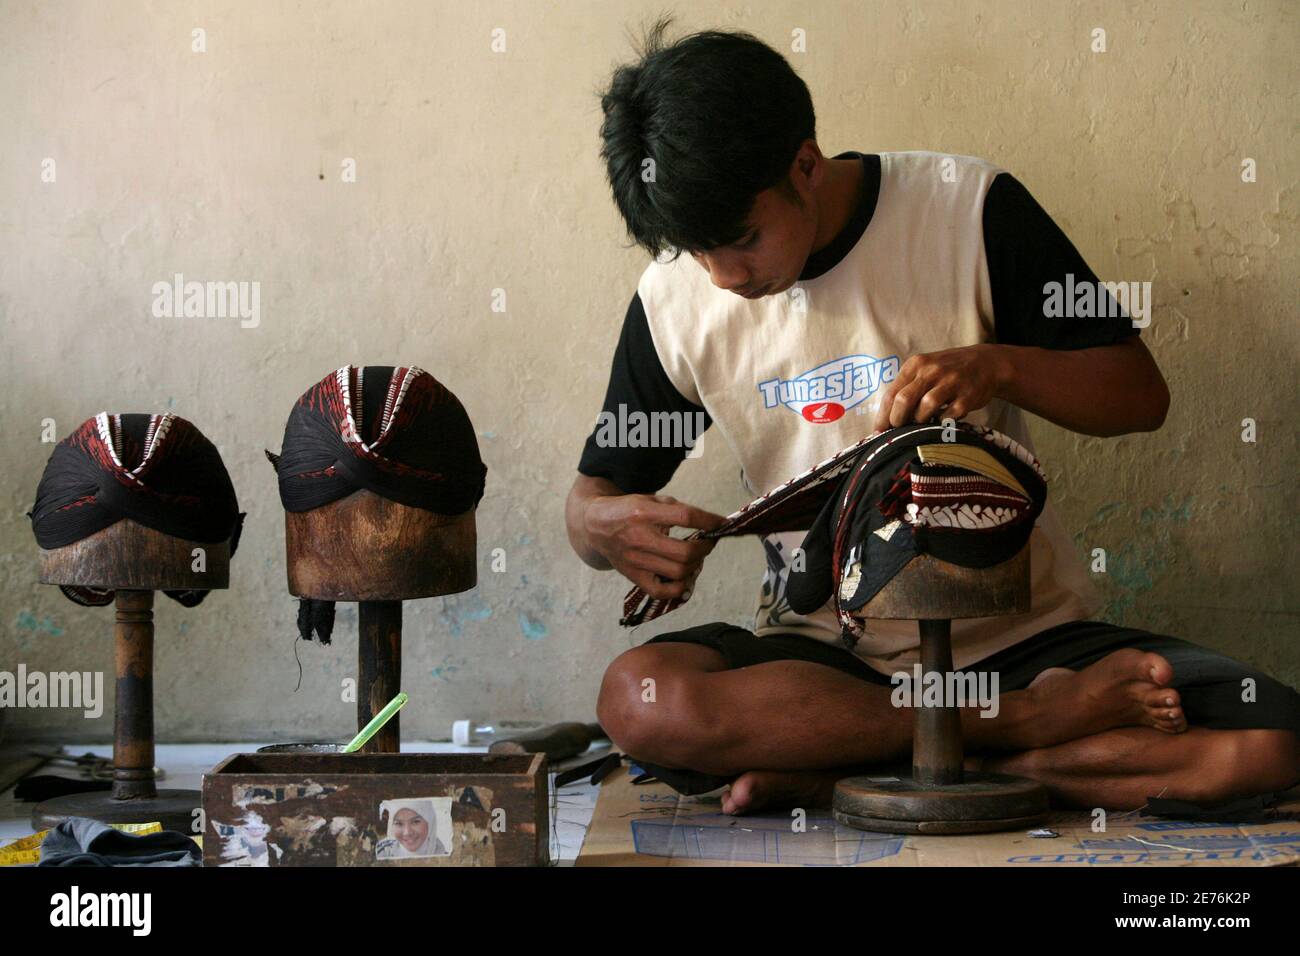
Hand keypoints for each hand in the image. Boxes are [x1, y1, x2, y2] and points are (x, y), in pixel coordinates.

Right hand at [582, 493, 723, 600]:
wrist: (593, 525)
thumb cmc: (626, 510)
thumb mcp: (648, 498)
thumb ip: (674, 508)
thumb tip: (705, 522)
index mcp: (644, 513)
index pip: (686, 517)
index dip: (710, 521)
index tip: (722, 523)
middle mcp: (639, 538)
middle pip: (686, 552)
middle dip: (705, 547)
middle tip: (708, 541)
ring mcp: (635, 560)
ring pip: (679, 572)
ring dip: (696, 565)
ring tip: (696, 556)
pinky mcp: (632, 575)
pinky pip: (662, 591)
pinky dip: (679, 586)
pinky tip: (684, 575)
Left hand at [872, 344, 1009, 432]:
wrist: (987, 363)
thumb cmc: (948, 370)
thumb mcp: (925, 369)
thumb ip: (907, 387)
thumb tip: (886, 418)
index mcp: (916, 364)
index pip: (891, 393)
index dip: (882, 416)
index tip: (878, 431)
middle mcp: (932, 371)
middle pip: (904, 400)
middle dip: (897, 420)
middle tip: (897, 430)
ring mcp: (951, 383)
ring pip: (925, 408)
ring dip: (920, 420)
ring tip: (922, 422)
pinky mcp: (967, 396)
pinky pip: (948, 416)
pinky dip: (942, 422)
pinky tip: (942, 420)